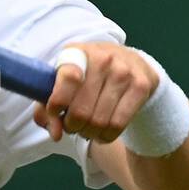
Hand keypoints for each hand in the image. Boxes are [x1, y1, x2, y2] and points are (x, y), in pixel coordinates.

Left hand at [32, 43, 159, 142]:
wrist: (131, 63)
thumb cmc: (89, 77)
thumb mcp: (64, 82)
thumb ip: (47, 107)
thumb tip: (54, 133)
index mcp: (77, 53)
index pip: (67, 79)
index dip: (56, 104)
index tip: (55, 113)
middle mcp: (103, 58)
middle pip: (81, 111)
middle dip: (72, 126)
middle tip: (73, 125)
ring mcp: (124, 71)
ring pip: (99, 122)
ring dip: (88, 133)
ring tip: (87, 128)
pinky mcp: (141, 86)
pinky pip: (117, 125)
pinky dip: (105, 136)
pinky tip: (103, 132)